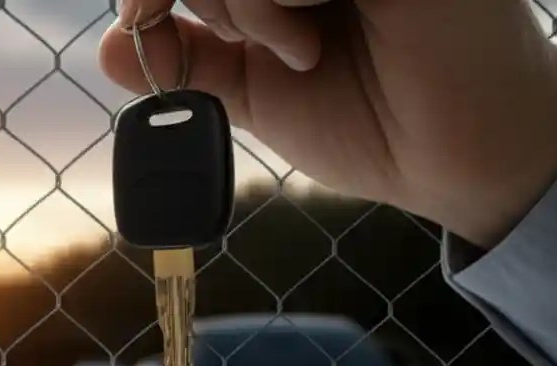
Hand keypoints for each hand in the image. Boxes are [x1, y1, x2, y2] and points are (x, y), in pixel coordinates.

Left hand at [99, 0, 556, 247]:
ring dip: (243, 5)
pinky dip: (269, 1)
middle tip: (239, 44)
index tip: (141, 16)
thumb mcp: (255, 90)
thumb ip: (190, 61)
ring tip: (295, 54)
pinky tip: (312, 42)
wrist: (447, 159)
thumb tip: (109, 45)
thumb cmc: (368, 120)